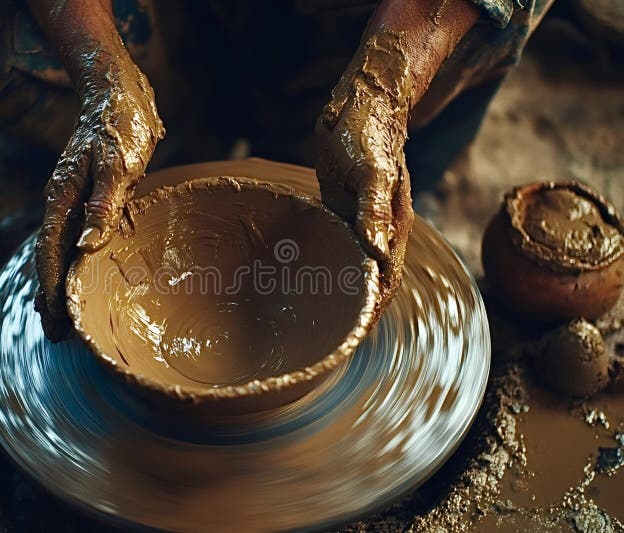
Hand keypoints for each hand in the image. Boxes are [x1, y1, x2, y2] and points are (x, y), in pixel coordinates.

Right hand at [35, 31, 163, 339]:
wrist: (119, 95)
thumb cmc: (121, 127)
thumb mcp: (118, 165)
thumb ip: (103, 204)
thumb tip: (86, 247)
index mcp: (61, 198)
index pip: (49, 254)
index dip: (50, 291)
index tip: (54, 324)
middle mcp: (62, 203)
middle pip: (49, 259)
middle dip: (51, 297)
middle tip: (57, 335)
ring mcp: (74, 201)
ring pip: (62, 251)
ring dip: (63, 284)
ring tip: (66, 316)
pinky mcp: (90, 198)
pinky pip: (78, 239)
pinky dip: (77, 264)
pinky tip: (86, 278)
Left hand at [316, 29, 414, 311]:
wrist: (358, 104)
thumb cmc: (368, 134)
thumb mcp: (372, 172)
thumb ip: (374, 212)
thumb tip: (379, 256)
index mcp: (393, 228)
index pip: (386, 283)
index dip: (370, 311)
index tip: (348, 337)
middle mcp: (378, 231)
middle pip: (368, 283)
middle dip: (351, 310)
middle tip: (320, 336)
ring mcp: (358, 223)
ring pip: (350, 268)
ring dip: (336, 291)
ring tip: (309, 317)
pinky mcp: (339, 211)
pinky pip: (334, 246)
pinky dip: (324, 265)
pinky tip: (302, 278)